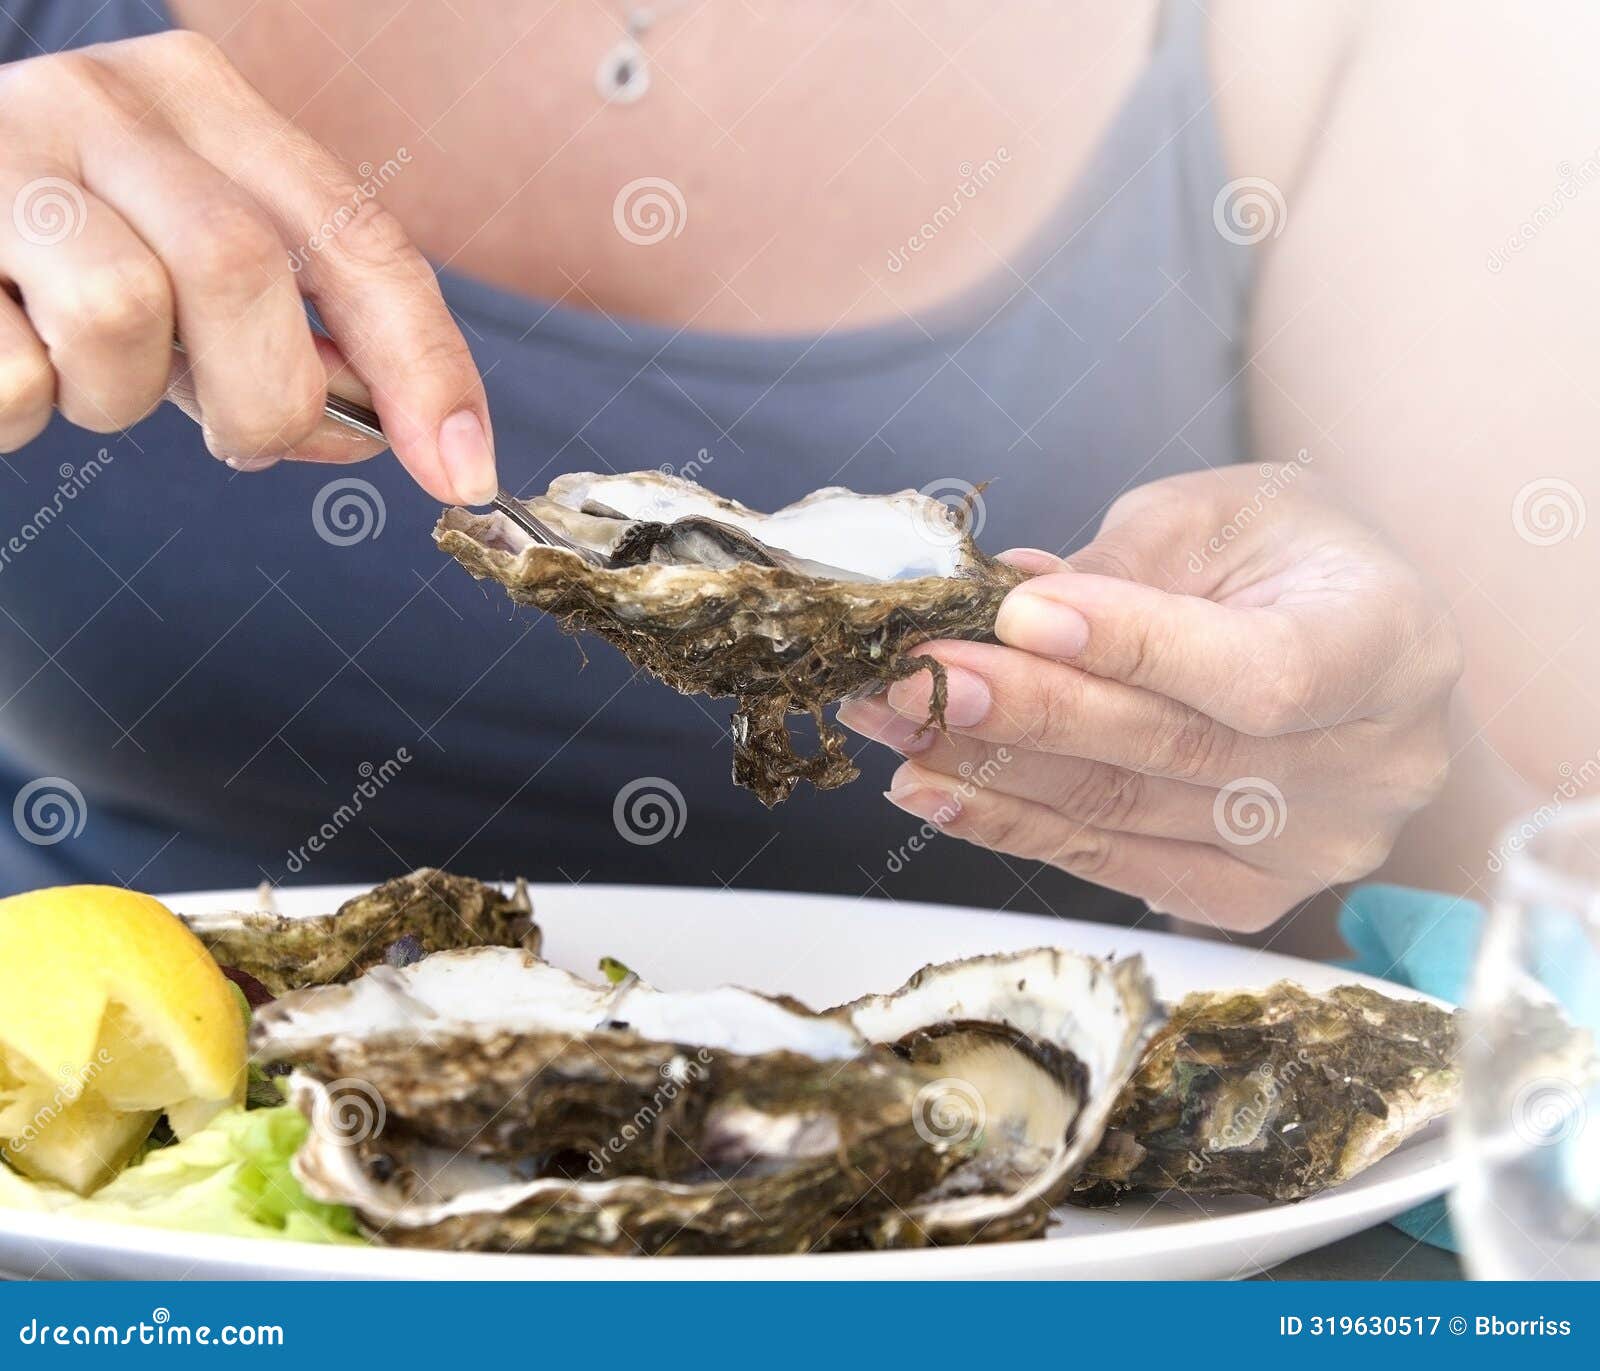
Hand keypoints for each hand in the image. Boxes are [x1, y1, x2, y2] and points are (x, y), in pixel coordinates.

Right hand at [0, 31, 494, 502]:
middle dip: (263, 399)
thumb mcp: (188, 266)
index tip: (462, 470)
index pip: (355, 236)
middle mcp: (108, 102)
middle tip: (234, 438)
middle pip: (240, 268)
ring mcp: (4, 150)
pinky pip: (14, 374)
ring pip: (121, 314)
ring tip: (85, 372)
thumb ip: (284, 335)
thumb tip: (383, 432)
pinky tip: (8, 352)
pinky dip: (25, 409)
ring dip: (121, 398)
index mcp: (206, 103)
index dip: (425, 364)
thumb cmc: (61, 249)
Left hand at [838, 465, 1462, 930]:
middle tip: (910, 671)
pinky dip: (1012, 824)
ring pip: (1122, 813)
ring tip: (890, 718)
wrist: (1351, 644)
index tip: (1018, 614)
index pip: (1262, 672)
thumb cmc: (1289, 558)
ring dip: (986, 767)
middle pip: (1172, 751)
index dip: (1137, 648)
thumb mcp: (1223, 515)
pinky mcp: (1246, 894)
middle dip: (1021, 708)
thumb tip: (1003, 608)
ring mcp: (1311, 850)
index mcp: (1392, 648)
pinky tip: (931, 787)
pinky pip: (1112, 863)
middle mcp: (1372, 769)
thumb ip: (1126, 566)